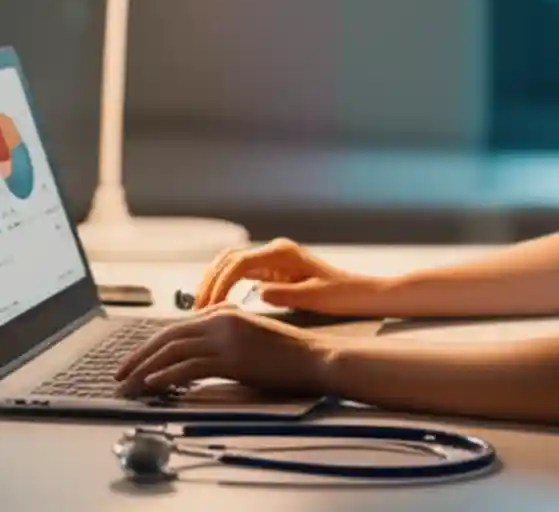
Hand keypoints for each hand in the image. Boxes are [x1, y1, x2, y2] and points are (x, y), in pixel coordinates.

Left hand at [113, 305, 334, 396]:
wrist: (314, 358)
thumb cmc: (286, 354)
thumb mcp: (249, 337)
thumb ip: (221, 339)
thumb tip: (193, 356)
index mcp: (222, 312)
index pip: (175, 328)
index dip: (149, 346)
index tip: (133, 362)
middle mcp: (220, 319)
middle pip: (167, 337)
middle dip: (139, 357)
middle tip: (119, 375)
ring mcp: (226, 338)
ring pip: (173, 352)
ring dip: (145, 370)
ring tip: (127, 386)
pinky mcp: (232, 358)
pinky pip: (189, 366)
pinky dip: (166, 376)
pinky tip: (151, 385)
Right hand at [193, 237, 383, 314]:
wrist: (360, 293)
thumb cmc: (342, 295)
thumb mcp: (313, 298)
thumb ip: (284, 294)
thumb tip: (256, 293)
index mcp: (282, 253)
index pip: (239, 263)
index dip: (220, 284)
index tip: (210, 305)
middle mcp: (274, 251)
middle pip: (229, 259)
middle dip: (210, 282)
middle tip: (198, 308)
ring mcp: (273, 258)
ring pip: (231, 263)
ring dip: (214, 281)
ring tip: (202, 306)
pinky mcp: (274, 269)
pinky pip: (241, 272)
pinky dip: (226, 284)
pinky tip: (220, 302)